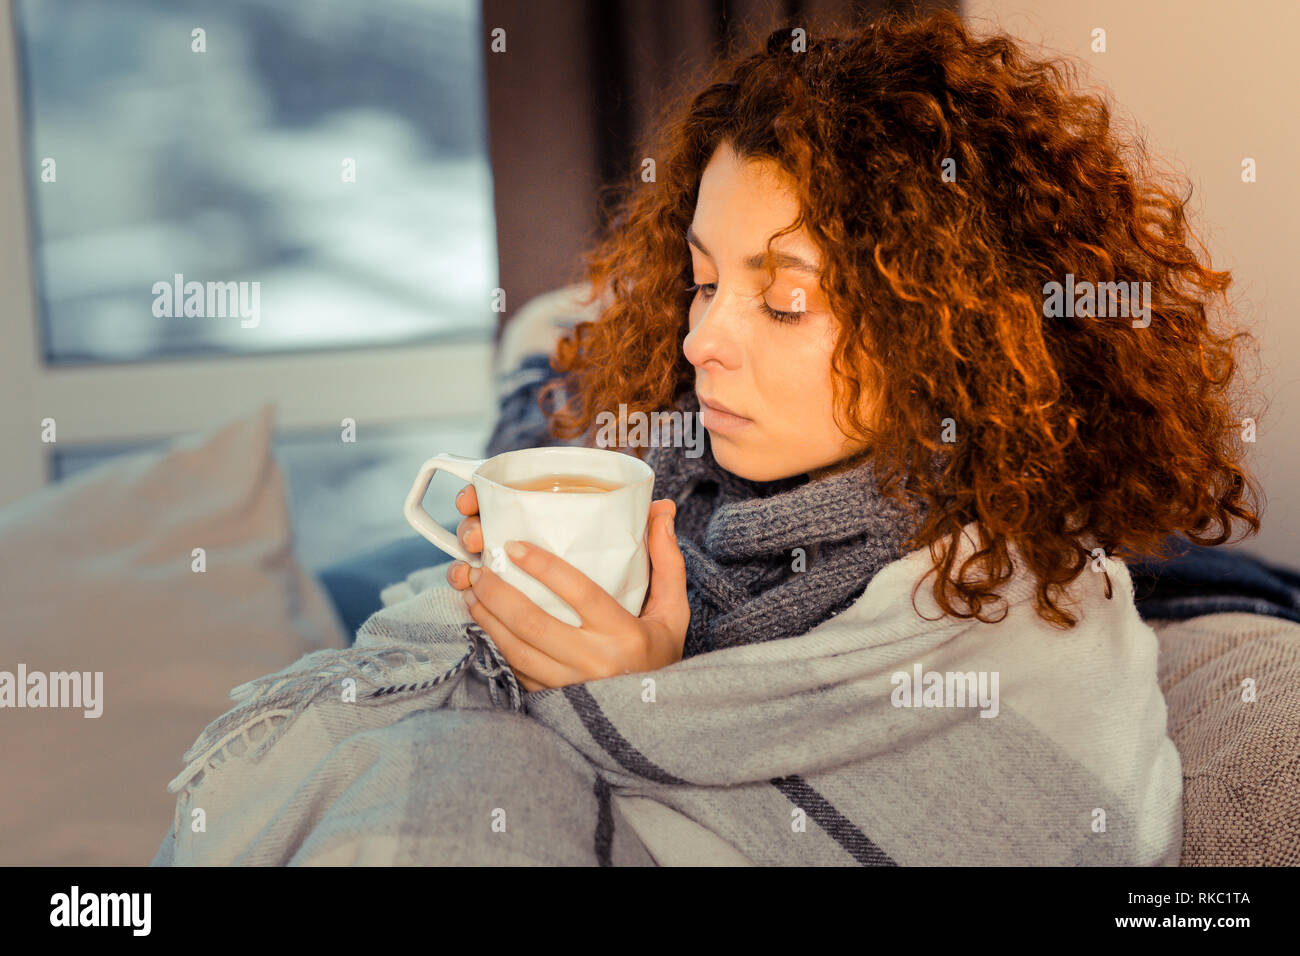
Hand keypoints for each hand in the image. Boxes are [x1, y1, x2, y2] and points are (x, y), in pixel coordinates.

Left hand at [448, 493, 688, 691]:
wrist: (654, 718)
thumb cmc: (660, 656)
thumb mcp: (673, 610)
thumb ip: (667, 560)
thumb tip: (662, 509)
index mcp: (624, 634)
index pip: (579, 593)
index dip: (544, 567)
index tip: (515, 546)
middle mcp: (595, 662)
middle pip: (534, 623)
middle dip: (498, 593)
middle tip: (479, 568)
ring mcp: (570, 685)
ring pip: (516, 650)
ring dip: (487, 618)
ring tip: (472, 592)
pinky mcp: (553, 700)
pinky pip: (516, 671)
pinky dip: (495, 645)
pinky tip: (483, 624)